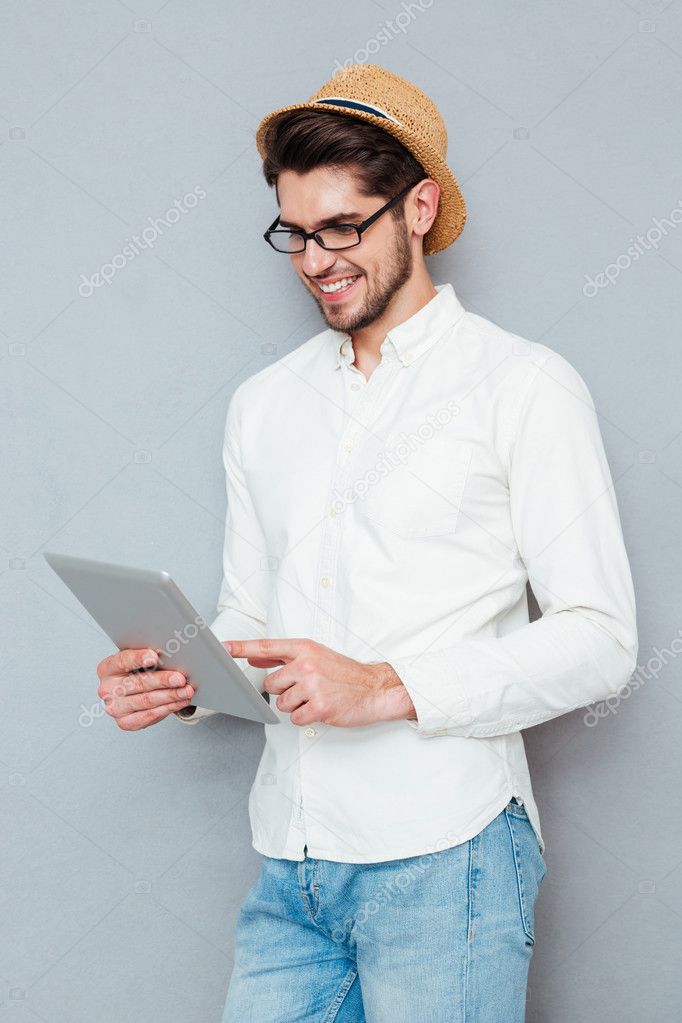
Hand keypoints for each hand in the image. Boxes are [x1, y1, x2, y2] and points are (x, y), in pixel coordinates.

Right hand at [96, 648, 195, 729]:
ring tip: (186, 691)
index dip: (138, 658)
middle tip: (180, 679)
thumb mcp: (140, 660)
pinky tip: (179, 702)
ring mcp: (114, 708)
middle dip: (162, 680)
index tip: (154, 657)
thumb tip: (170, 655)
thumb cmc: (138, 671)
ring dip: (170, 696)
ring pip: (146, 701)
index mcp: (107, 668)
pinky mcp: (125, 722)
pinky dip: (168, 708)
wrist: (135, 691)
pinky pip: (149, 716)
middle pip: (138, 683)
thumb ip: (150, 657)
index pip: (123, 661)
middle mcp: (107, 689)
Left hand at [226, 638, 413, 727]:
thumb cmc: (344, 674)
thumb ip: (282, 657)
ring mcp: (313, 685)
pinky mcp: (319, 706)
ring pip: (281, 703)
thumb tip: (253, 655)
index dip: (242, 648)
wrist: (374, 689)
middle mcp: (307, 664)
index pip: (266, 647)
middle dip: (284, 690)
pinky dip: (305, 717)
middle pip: (270, 683)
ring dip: (295, 705)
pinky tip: (320, 709)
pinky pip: (294, 718)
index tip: (223, 648)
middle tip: (306, 688)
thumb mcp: (314, 656)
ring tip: (316, 697)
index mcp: (304, 648)